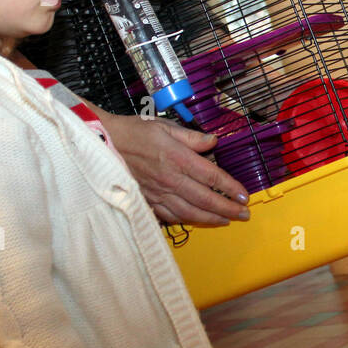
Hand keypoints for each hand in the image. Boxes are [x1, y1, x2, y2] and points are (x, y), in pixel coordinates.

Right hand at [96, 109, 250, 226]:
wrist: (103, 144)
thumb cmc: (134, 132)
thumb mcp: (164, 126)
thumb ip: (191, 137)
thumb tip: (213, 141)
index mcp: (177, 158)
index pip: (211, 176)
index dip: (230, 187)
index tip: (245, 195)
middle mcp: (170, 179)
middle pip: (204, 199)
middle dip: (227, 208)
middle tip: (244, 214)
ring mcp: (158, 193)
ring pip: (189, 212)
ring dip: (211, 218)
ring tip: (226, 221)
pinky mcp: (147, 201)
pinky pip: (170, 216)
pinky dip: (187, 220)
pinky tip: (198, 220)